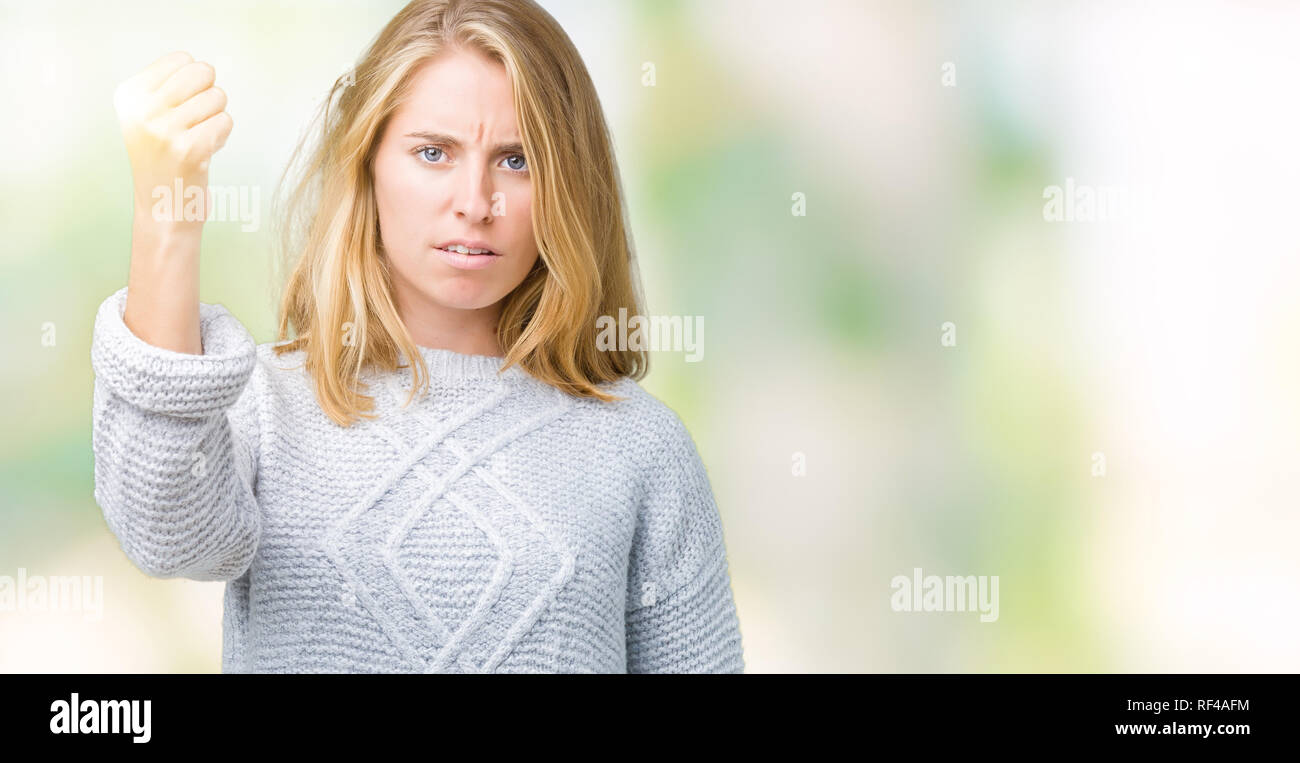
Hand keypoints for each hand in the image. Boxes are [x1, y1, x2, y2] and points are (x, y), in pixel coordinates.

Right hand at [113, 51, 232, 226]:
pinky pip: (225, 121)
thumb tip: (204, 68)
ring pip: (218, 97)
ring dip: (216, 117)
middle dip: (209, 94)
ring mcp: (164, 130)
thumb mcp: (149, 115)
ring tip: (198, 138)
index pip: (182, 59)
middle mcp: (141, 110)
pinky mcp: (189, 150)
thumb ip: (170, 85)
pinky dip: (223, 135)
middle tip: (196, 121)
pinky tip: (205, 151)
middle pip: (202, 72)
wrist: (163, 209)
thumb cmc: (164, 157)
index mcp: (129, 95)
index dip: (193, 82)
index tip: (180, 108)